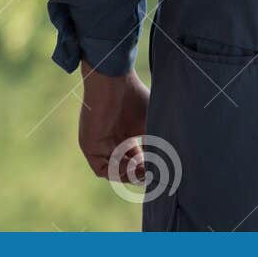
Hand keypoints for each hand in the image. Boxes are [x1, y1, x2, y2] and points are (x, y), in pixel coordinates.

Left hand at [78, 63, 149, 181]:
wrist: (114, 81)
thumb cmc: (134, 97)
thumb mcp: (149, 124)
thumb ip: (155, 144)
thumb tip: (168, 164)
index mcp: (124, 136)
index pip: (134, 161)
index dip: (146, 168)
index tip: (159, 169)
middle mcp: (111, 143)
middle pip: (124, 169)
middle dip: (138, 174)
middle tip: (151, 172)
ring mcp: (99, 145)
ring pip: (112, 172)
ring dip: (129, 174)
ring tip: (143, 168)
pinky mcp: (89, 145)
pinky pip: (101, 169)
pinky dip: (117, 171)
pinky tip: (131, 163)